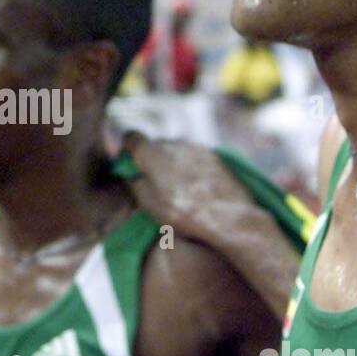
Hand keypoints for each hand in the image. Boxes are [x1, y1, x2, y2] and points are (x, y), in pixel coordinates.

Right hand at [121, 133, 254, 246]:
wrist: (229, 218)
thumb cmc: (182, 213)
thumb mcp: (148, 204)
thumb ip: (135, 183)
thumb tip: (131, 174)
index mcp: (152, 152)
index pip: (131, 137)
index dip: (128, 149)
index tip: (129, 163)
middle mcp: (175, 143)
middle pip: (156, 144)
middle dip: (151, 158)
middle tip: (153, 181)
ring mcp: (198, 148)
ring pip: (178, 150)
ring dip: (173, 163)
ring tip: (177, 188)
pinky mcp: (216, 157)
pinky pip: (196, 157)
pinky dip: (191, 167)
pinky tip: (196, 188)